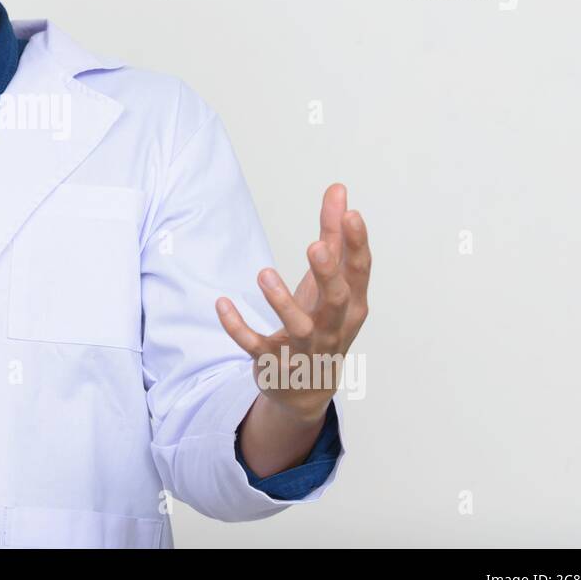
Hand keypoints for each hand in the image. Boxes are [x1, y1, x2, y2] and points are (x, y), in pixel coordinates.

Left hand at [215, 182, 370, 422]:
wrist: (307, 388)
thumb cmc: (322, 322)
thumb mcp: (329, 282)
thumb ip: (333, 236)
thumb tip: (339, 191)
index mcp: (351, 305)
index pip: (359, 273)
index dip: (357, 244)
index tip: (351, 214)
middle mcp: (332, 328)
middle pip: (336, 301)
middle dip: (326, 275)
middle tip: (314, 246)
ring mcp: (304, 349)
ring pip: (298, 328)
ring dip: (281, 302)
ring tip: (263, 273)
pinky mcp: (273, 363)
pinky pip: (255, 346)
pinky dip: (238, 328)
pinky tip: (222, 304)